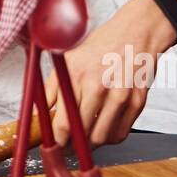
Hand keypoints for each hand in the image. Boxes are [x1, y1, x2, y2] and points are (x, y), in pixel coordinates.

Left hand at [43, 0, 176, 146]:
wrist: (136, 32)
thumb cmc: (101, 45)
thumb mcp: (69, 59)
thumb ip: (52, 88)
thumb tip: (39, 114)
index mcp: (77, 77)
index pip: (63, 124)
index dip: (58, 140)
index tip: (56, 143)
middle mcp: (99, 87)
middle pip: (83, 135)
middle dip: (73, 144)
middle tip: (70, 143)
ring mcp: (120, 96)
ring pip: (102, 139)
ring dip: (92, 142)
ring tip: (87, 134)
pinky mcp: (137, 102)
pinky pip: (121, 133)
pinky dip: (110, 136)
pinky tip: (104, 124)